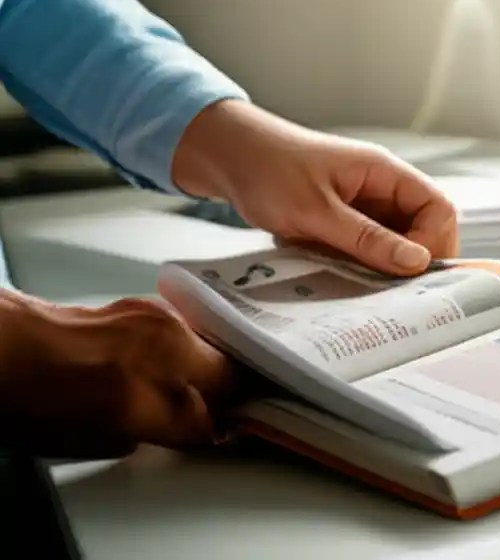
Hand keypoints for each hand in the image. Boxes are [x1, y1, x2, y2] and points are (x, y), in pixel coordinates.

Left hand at [0, 291, 236, 457]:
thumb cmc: (23, 397)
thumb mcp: (87, 440)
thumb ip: (148, 433)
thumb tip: (181, 427)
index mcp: (139, 398)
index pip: (208, 422)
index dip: (214, 434)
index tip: (216, 437)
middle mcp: (157, 352)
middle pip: (228, 375)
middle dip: (230, 395)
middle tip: (221, 411)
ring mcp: (156, 321)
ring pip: (213, 347)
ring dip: (212, 367)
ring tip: (200, 386)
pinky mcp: (146, 304)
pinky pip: (188, 330)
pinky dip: (190, 347)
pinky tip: (175, 361)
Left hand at [172, 100, 458, 275]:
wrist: (225, 157)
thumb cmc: (267, 170)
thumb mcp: (315, 210)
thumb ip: (367, 238)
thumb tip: (417, 263)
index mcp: (384, 172)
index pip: (438, 208)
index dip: (433, 243)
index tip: (408, 273)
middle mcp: (382, 187)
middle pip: (426, 228)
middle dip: (413, 260)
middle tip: (389, 288)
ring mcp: (366, 205)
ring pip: (399, 242)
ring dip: (386, 266)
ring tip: (362, 283)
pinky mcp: (347, 221)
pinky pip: (371, 248)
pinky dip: (364, 265)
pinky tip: (344, 276)